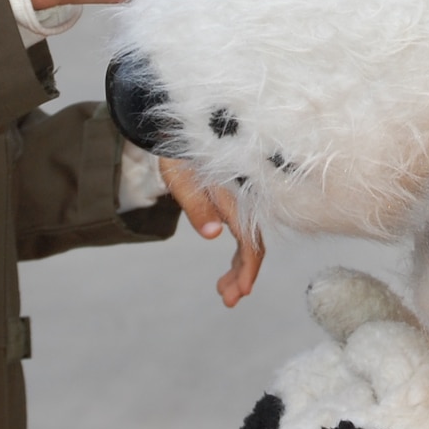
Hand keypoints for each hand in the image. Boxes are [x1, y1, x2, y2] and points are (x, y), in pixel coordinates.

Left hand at [161, 157, 263, 306]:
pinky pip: (242, 231)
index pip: (250, 241)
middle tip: (228, 300)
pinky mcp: (234, 201)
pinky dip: (237, 253)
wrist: (177, 128)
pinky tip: (229, 267)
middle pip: (252, 245)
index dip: (247, 268)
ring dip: (238, 267)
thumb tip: (213, 234)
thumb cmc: (178, 153)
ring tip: (224, 292)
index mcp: (236, 197)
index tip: (240, 292)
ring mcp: (241, 201)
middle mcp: (244, 201)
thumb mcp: (182, 181)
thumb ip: (199, 207)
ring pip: (248, 241)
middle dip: (242, 275)